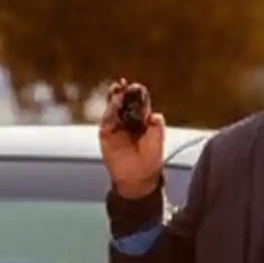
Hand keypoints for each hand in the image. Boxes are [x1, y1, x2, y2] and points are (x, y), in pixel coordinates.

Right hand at [99, 78, 164, 199]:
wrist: (137, 178)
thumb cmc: (150, 160)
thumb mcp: (157, 141)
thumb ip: (157, 127)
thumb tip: (155, 115)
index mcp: (142, 120)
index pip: (139, 103)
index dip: (138, 94)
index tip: (137, 87)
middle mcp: (128, 121)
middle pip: (124, 102)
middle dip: (124, 93)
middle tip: (124, 85)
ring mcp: (116, 127)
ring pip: (113, 108)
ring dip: (114, 98)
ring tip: (116, 90)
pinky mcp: (106, 134)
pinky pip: (106, 120)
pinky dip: (108, 112)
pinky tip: (111, 105)